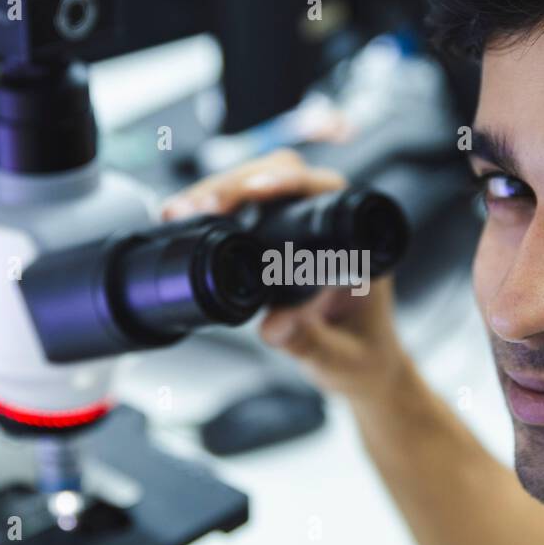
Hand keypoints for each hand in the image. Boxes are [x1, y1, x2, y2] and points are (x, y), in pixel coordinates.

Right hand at [162, 150, 410, 403]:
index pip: (323, 191)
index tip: (256, 190)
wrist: (364, 369)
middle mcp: (330, 228)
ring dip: (219, 193)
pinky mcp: (278, 244)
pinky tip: (182, 219)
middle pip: (282, 175)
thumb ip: (310, 343)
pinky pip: (245, 213)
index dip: (288, 182)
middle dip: (237, 182)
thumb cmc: (365, 359)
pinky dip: (214, 213)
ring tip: (178, 210)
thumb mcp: (339, 358)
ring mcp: (302, 233)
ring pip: (257, 187)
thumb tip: (273, 327)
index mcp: (357, 244)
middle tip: (201, 205)